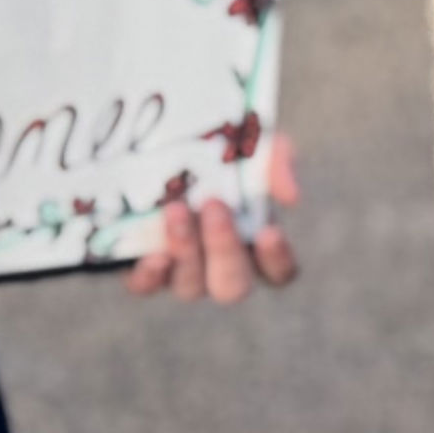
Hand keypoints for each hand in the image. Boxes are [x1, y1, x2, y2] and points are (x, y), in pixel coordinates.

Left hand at [127, 129, 299, 302]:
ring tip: (175, 207)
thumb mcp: (249, 145)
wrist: (147, 150)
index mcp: (253, 243)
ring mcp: (179, 273)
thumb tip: (291, 197)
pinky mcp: (142, 270)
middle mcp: (218, 267)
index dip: (276, 260)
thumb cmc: (211, 152)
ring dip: (186, 248)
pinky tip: (154, 253)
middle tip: (214, 205)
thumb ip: (276, 162)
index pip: (278, 272)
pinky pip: (145, 287)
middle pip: (232, 287)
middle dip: (224, 249)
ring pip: (190, 287)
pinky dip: (151, 275)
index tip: (268, 231)